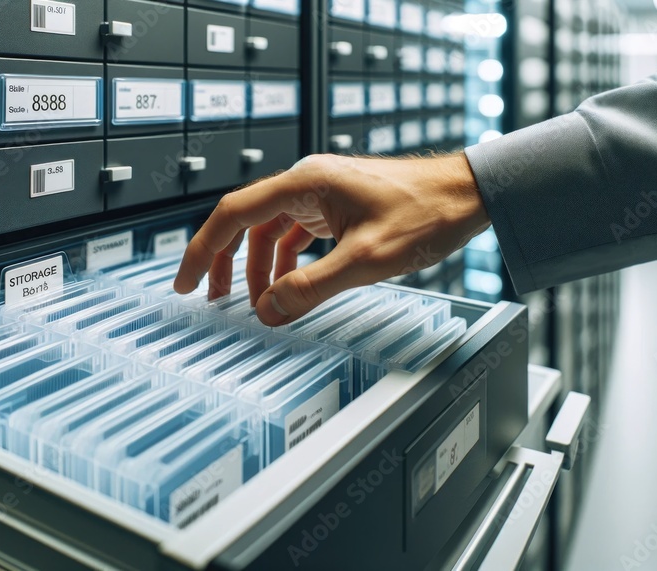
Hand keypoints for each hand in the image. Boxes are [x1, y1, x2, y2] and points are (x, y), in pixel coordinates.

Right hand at [173, 152, 490, 325]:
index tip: (187, 279)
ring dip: (262, 267)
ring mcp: (323, 193)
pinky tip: (291, 284)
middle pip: (248, 223)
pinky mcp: (338, 206)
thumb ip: (312, 288)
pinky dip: (288, 261)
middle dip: (228, 263)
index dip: (204, 249)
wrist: (469, 195)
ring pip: (273, 231)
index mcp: (305, 183)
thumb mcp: (365, 260)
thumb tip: (270, 312)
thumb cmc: (427, 213)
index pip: (235, 214)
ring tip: (258, 303)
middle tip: (211, 297)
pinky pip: (297, 234)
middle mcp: (308, 182)